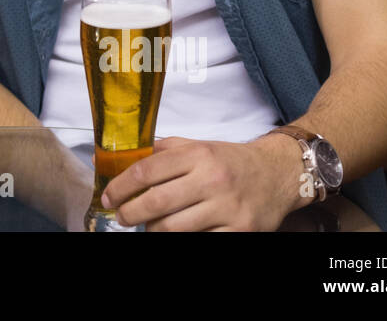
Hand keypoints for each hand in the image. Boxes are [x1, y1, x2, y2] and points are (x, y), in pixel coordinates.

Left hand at [101, 134, 305, 230]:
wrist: (277, 174)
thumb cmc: (230, 161)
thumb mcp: (198, 146)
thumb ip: (164, 150)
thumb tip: (125, 159)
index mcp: (198, 155)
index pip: (146, 171)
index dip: (121, 186)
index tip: (109, 196)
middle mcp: (212, 180)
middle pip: (156, 203)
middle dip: (130, 213)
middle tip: (121, 217)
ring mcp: (227, 208)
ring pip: (173, 228)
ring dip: (151, 230)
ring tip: (147, 227)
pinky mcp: (240, 231)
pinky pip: (200, 241)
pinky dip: (181, 240)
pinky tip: (173, 234)